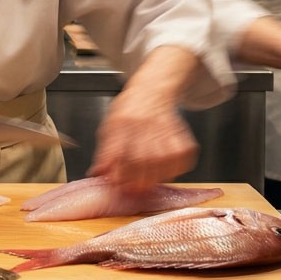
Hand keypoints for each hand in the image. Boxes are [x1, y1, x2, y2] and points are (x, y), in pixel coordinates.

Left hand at [87, 46, 202, 190]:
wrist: (152, 90)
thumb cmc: (129, 110)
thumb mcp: (109, 125)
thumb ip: (104, 151)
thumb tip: (98, 173)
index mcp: (122, 120)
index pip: (119, 151)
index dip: (118, 172)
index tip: (116, 184)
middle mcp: (145, 123)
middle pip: (142, 160)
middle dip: (136, 179)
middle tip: (132, 188)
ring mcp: (165, 129)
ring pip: (162, 163)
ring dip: (154, 177)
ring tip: (148, 179)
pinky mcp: (182, 136)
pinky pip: (181, 160)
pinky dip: (173, 170)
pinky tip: (164, 169)